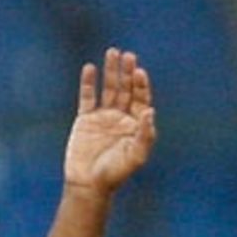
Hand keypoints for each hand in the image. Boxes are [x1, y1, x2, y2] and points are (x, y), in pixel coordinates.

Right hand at [64, 47, 155, 196]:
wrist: (89, 185)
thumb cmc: (115, 174)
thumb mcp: (135, 156)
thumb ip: (145, 134)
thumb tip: (151, 111)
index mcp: (136, 125)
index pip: (141, 99)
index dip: (141, 85)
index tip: (139, 73)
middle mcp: (121, 118)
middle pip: (126, 89)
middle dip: (127, 72)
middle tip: (128, 55)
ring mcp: (103, 117)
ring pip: (108, 88)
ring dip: (111, 71)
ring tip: (112, 52)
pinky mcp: (85, 119)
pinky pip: (87, 97)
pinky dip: (88, 83)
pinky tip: (89, 68)